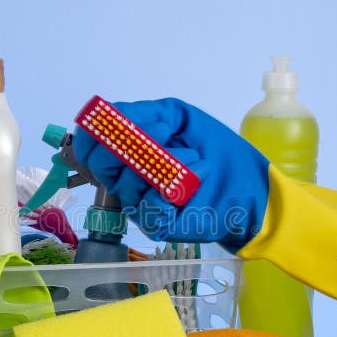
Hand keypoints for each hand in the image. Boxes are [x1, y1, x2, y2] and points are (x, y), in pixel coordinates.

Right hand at [73, 98, 269, 251]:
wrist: (248, 186)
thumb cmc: (214, 150)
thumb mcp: (179, 116)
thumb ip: (145, 113)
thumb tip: (117, 118)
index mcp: (126, 151)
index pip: (88, 144)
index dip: (97, 134)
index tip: (125, 125)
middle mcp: (125, 178)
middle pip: (101, 163)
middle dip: (133, 144)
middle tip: (166, 135)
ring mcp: (138, 203)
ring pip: (126, 183)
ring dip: (165, 163)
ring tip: (193, 159)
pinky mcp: (155, 224)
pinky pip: (147, 207)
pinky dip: (173, 189)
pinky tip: (192, 183)